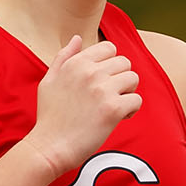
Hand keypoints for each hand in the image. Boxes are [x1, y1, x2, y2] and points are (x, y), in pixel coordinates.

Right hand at [23, 36, 141, 173]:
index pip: (109, 48)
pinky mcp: (113, 109)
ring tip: (114, 106)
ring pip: (133, 79)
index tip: (103, 81)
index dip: (110, 65)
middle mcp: (90, 72)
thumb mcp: (49, 81)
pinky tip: (118, 118)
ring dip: (128, 93)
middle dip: (120, 78)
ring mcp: (102, 90)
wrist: (49, 147)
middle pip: (125, 62)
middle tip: (109, 96)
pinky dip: (131, 110)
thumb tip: (77, 38)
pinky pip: (136, 100)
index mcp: (76, 63)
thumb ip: (63, 57)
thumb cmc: (49, 117)